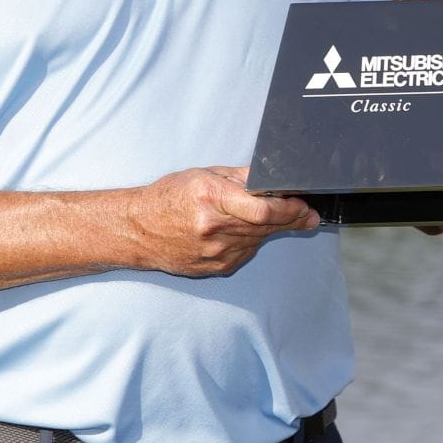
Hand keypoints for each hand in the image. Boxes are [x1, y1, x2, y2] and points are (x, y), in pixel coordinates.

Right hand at [126, 167, 319, 277]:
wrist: (138, 231)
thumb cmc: (168, 198)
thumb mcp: (205, 175)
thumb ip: (243, 178)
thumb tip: (275, 181)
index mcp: (212, 199)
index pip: (264, 210)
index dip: (290, 209)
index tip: (303, 205)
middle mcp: (214, 229)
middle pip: (267, 226)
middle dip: (290, 218)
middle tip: (305, 213)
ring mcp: (215, 252)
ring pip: (258, 239)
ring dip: (269, 229)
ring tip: (266, 217)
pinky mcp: (216, 267)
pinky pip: (246, 252)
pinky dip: (250, 241)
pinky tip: (239, 231)